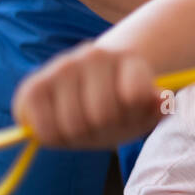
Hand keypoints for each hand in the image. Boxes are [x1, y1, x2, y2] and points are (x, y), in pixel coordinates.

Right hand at [12, 42, 163, 148]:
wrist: (85, 87)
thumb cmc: (120, 105)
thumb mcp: (145, 111)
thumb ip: (158, 108)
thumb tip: (161, 99)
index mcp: (128, 59)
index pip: (135, 95)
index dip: (136, 117)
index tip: (134, 115)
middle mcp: (94, 55)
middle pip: (102, 115)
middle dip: (105, 131)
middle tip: (104, 127)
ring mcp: (62, 66)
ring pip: (73, 125)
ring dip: (79, 139)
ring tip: (83, 126)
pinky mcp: (33, 86)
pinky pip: (45, 130)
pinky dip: (55, 139)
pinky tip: (61, 127)